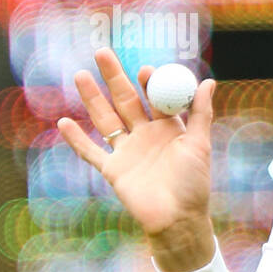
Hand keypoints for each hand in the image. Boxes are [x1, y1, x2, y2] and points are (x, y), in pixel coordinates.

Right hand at [56, 48, 216, 236]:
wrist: (176, 219)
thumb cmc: (193, 184)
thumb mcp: (199, 145)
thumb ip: (201, 114)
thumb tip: (208, 82)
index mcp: (169, 128)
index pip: (155, 98)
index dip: (149, 82)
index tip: (145, 69)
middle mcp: (145, 135)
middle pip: (125, 100)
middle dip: (113, 77)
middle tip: (102, 52)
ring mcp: (127, 151)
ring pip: (105, 118)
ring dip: (92, 98)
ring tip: (80, 75)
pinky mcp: (113, 169)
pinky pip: (91, 151)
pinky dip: (76, 139)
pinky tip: (64, 122)